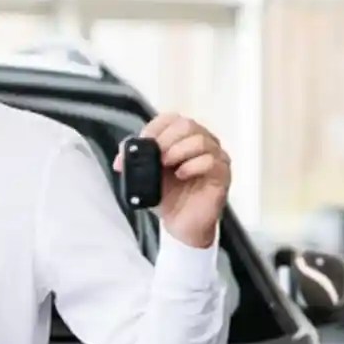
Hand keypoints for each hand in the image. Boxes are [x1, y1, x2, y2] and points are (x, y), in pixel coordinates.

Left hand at [114, 113, 230, 247]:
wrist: (181, 225)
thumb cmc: (168, 198)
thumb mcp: (144, 176)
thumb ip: (133, 162)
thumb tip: (121, 157)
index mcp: (182, 139)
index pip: (171, 119)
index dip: (156, 128)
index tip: (144, 142)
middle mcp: (201, 143)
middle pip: (187, 125)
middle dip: (167, 139)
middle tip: (157, 156)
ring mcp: (215, 157)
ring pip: (201, 140)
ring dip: (179, 151)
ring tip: (166, 165)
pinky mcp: (222, 174)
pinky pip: (211, 161)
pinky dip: (192, 165)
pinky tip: (181, 175)